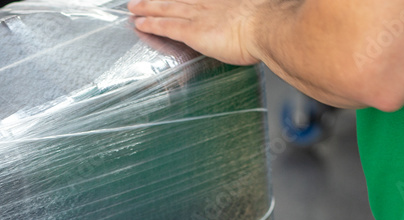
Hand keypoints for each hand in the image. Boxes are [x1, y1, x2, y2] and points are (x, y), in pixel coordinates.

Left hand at [127, 0, 262, 65]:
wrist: (268, 27)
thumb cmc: (270, 22)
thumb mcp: (261, 10)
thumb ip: (249, 15)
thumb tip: (252, 19)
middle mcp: (208, 2)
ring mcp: (199, 15)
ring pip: (167, 8)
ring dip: (148, 7)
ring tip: (133, 7)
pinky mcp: (193, 32)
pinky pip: (167, 26)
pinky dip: (151, 23)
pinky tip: (140, 23)